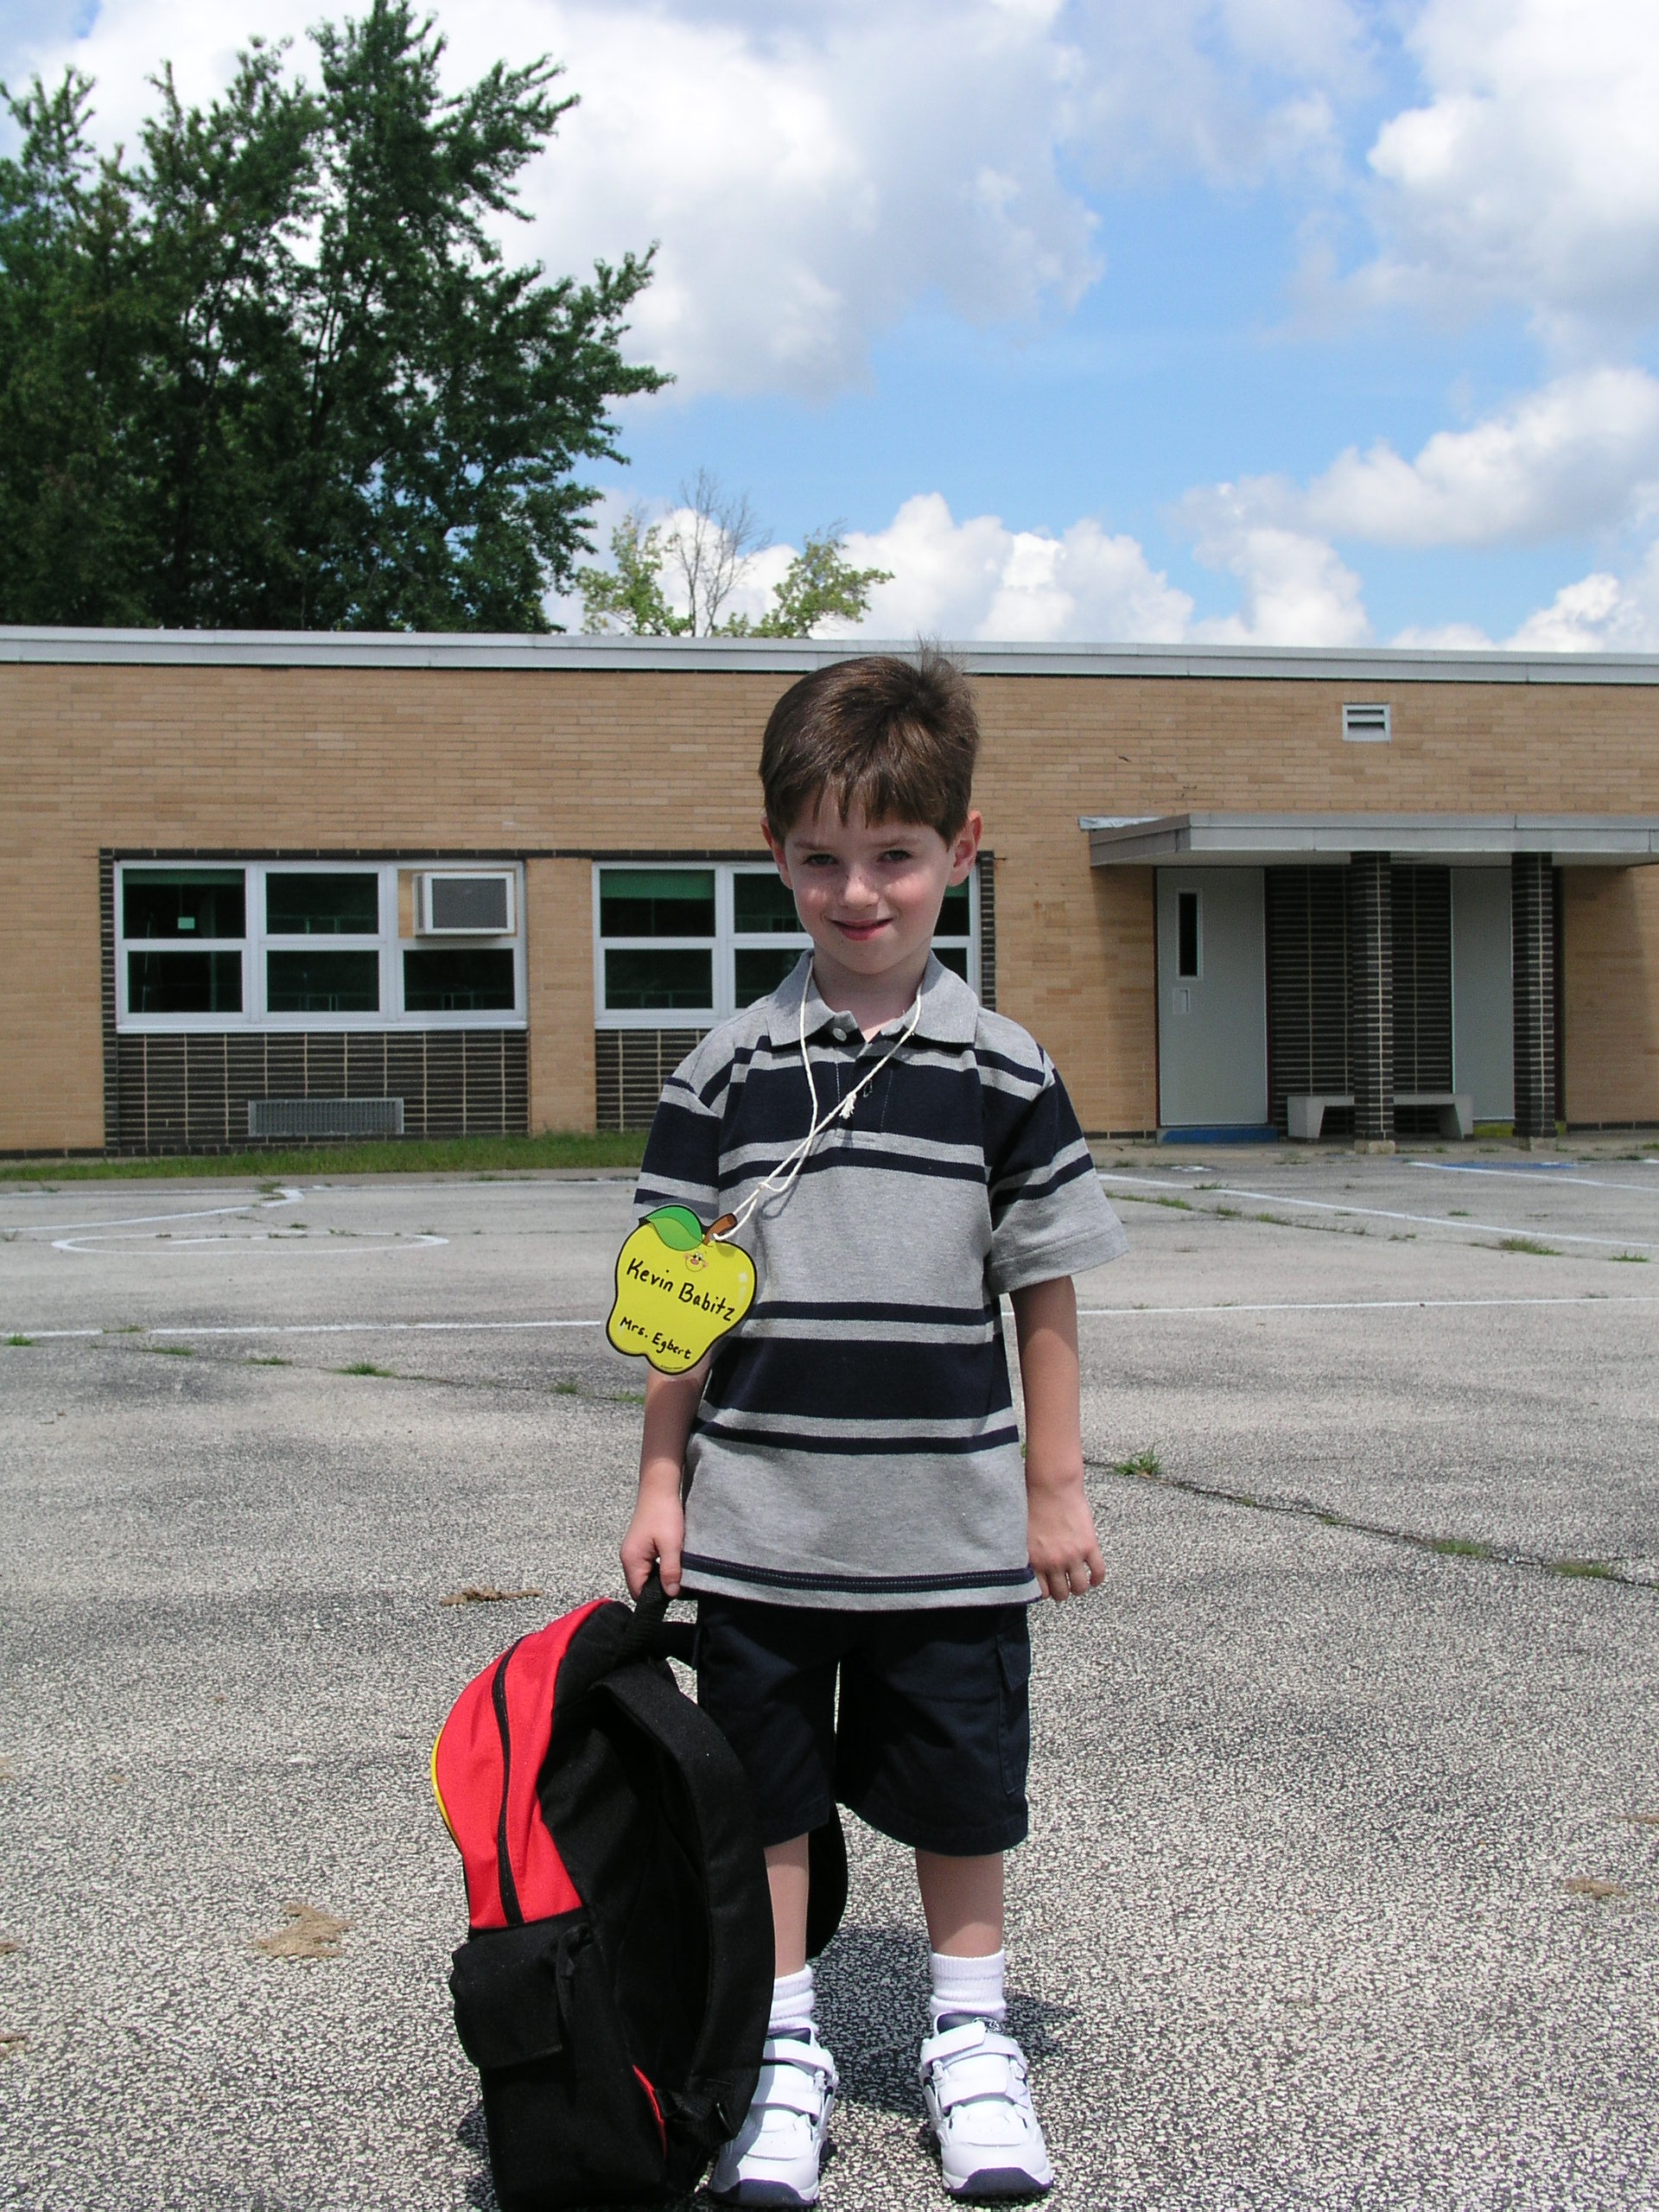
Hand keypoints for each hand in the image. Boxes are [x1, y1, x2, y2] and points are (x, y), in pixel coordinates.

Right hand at [620, 1488, 684, 1597]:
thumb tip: (671, 1594)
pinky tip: (673, 1561)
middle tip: (678, 1583)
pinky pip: (649, 1565)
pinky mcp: (641, 1546)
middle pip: (641, 1586)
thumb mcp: (671, 1544)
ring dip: (661, 1577)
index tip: (674, 1594)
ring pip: (646, 1575)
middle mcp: (628, 1558)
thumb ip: (671, 1570)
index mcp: (632, 1560)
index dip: (656, 1598)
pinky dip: (660, 1567)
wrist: (659, 1487)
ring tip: (677, 1572)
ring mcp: (634, 1551)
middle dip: (659, 1588)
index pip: (639, 1593)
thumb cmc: (664, 1513)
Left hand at [1026, 1469, 1104, 1602]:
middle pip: (1061, 1594)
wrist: (1051, 1485)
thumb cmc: (1033, 1504)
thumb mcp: (1022, 1535)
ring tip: (1078, 1581)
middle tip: (1063, 1583)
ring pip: (1080, 1587)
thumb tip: (1028, 1571)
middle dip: (1062, 1591)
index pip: (1042, 1592)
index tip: (1049, 1587)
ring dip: (1079, 1587)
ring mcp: (1072, 1555)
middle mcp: (1053, 1562)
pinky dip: (1097, 1578)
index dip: (1046, 1591)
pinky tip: (1094, 1578)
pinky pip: (1098, 1572)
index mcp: (1034, 1560)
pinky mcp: (1089, 1546)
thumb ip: (1027, 1555)